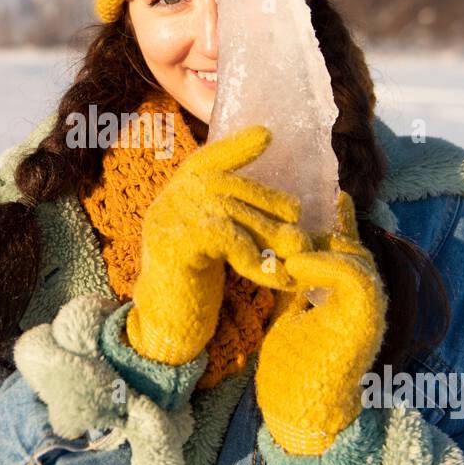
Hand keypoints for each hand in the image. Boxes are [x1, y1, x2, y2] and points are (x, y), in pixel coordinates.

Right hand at [126, 125, 311, 366]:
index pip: (206, 161)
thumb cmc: (197, 287)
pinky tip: (271, 273)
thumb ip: (238, 220)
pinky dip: (251, 253)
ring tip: (296, 251)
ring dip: (267, 231)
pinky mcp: (169, 247)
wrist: (167, 329)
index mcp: (177, 197)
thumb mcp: (219, 246)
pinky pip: (220, 236)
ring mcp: (164, 222)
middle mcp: (166, 202)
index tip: (267, 135)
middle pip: (223, 186)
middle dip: (266, 200)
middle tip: (299, 220)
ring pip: (226, 210)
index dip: (235, 146)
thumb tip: (291, 206)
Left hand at [255, 190, 388, 455]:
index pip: (341, 240)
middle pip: (347, 240)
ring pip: (353, 253)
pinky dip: (324, 265)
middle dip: (316, 225)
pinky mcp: (366, 319)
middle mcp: (364, 295)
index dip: (324, 217)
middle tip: (282, 217)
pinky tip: (295, 268)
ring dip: (317, 244)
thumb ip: (296, 278)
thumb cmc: (293, 364)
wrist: (300, 409)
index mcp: (348, 290)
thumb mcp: (291, 307)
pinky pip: (354, 275)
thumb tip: (285, 248)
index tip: (298, 202)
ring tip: (284, 245)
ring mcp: (368, 306)